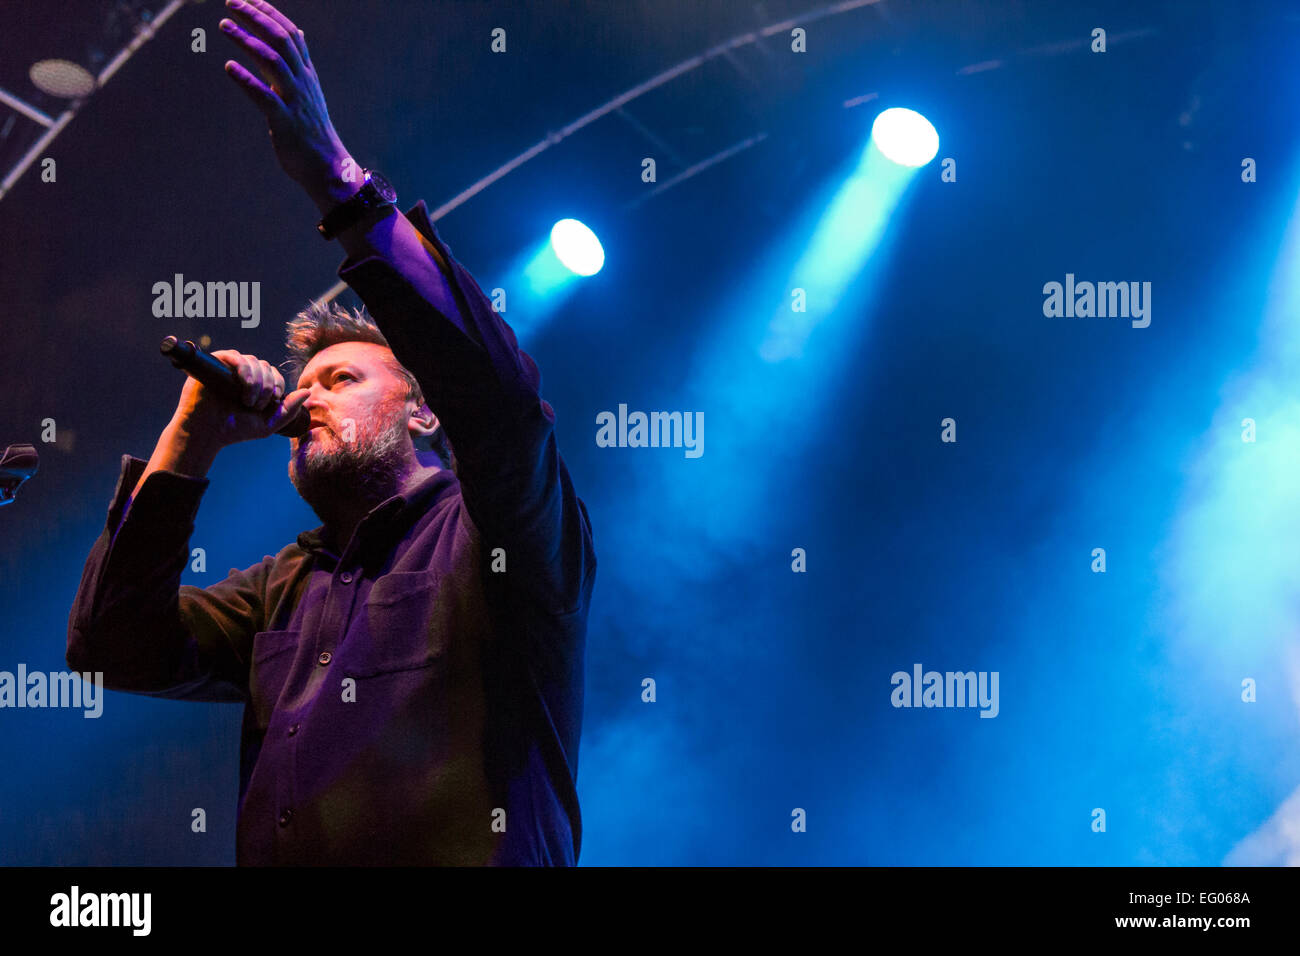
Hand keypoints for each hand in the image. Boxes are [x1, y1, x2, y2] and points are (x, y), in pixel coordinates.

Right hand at [174, 350, 308, 446]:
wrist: (207, 433)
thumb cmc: (236, 429)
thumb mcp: (268, 423)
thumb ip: (289, 409)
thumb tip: (307, 392)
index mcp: (255, 385)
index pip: (273, 373)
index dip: (278, 383)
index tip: (275, 399)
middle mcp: (242, 374)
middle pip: (265, 366)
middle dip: (268, 386)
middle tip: (257, 405)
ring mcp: (228, 368)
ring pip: (252, 361)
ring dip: (257, 381)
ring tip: (248, 401)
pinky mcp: (214, 364)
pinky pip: (235, 356)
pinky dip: (245, 370)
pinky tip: (244, 386)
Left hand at [219, 0, 354, 205]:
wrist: (327, 167)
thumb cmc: (311, 132)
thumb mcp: (307, 92)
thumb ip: (296, 66)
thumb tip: (293, 36)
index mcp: (307, 75)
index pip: (290, 33)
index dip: (269, 13)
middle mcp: (303, 83)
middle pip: (281, 39)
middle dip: (255, 17)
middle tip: (230, 3)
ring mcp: (295, 101)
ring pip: (273, 61)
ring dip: (247, 40)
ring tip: (224, 26)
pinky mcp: (285, 122)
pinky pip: (265, 97)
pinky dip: (246, 80)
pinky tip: (229, 67)